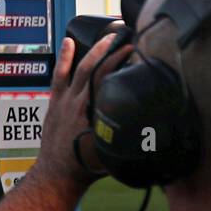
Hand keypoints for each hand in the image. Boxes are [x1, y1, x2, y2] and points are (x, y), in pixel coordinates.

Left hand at [32, 31, 131, 192]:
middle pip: (96, 69)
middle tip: (126, 39)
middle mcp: (78, 103)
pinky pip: (59, 76)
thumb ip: (129, 138)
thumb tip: (155, 130)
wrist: (58, 174)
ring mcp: (64, 101)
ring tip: (107, 36)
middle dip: (112, 52)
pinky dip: (64, 58)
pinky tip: (69, 42)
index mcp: (93, 113)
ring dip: (93, 51)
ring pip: (79, 69)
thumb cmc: (87, 167)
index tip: (135, 52)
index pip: (108, 79)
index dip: (121, 63)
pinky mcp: (55, 102)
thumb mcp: (113, 151)